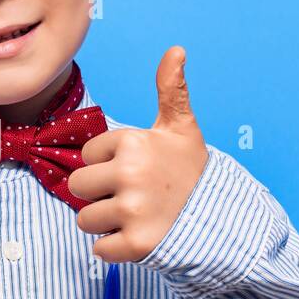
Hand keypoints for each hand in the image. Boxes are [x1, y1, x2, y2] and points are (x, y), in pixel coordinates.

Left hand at [68, 46, 207, 262]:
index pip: (88, 156)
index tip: (137, 169)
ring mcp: (132, 210)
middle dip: (99, 194)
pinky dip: (114, 249)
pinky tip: (138, 237)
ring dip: (106, 222)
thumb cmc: (190, 170)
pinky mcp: (135, 244)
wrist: (220, 217)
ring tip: (137, 215)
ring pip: (85, 219)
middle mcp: (130, 174)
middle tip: (132, 195)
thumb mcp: (180, 127)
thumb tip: (176, 49)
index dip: (108, 164)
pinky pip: (99, 249)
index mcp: (133, 142)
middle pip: (78, 187)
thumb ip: (171, 89)